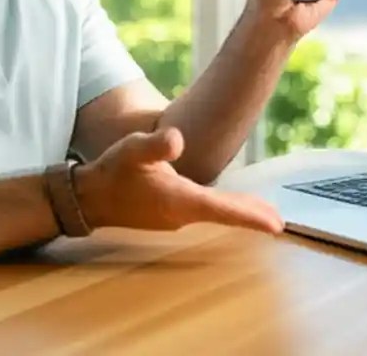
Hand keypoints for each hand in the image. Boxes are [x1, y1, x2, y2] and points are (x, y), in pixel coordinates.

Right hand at [72, 127, 283, 234]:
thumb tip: (177, 141)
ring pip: (214, 214)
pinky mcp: (167, 215)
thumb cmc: (112, 171)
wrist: (88, 197)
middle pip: (224, 215)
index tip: (276, 225)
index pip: (222, 209)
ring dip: (237, 212)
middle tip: (279, 222)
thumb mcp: (132, 150)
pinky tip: (225, 205)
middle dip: (251, 216)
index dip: (251, 216)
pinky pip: (202, 213)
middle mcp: (180, 215)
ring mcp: (174, 218)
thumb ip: (155, 145)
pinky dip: (220, 210)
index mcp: (178, 200)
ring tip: (261, 212)